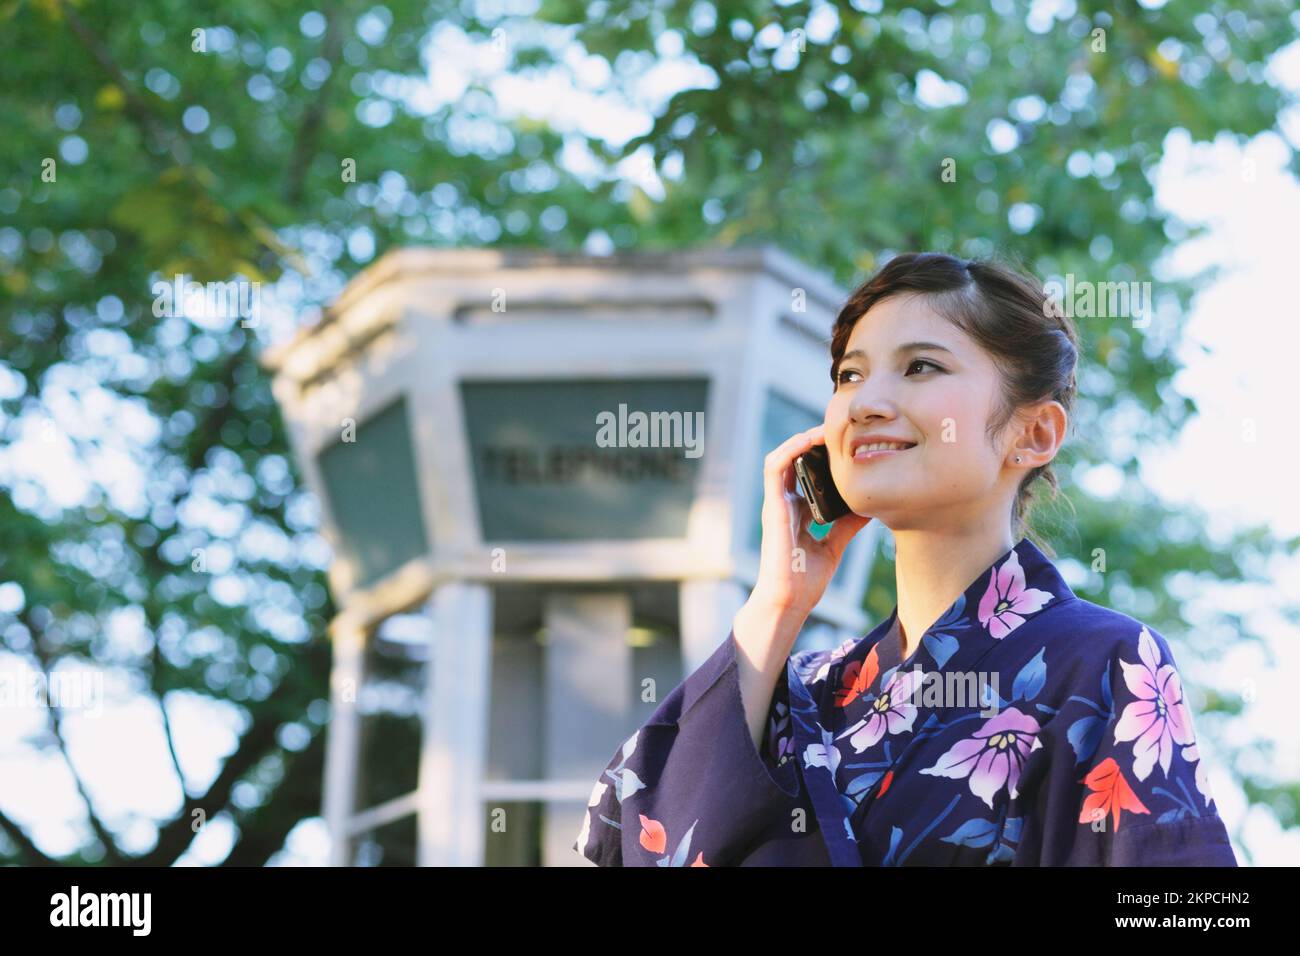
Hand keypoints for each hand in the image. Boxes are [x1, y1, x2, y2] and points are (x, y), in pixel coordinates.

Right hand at [748, 424, 871, 618]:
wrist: (790, 601)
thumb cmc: (805, 580)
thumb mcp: (835, 546)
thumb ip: (847, 525)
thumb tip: (871, 508)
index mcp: (797, 512)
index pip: (806, 475)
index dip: (822, 458)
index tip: (845, 446)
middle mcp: (785, 504)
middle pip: (794, 462)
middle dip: (813, 442)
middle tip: (839, 430)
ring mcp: (777, 504)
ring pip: (781, 458)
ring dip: (800, 440)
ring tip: (823, 429)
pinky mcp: (773, 506)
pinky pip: (774, 468)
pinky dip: (789, 450)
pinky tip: (808, 441)